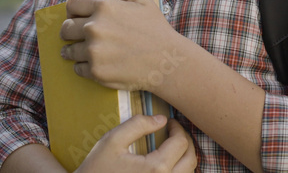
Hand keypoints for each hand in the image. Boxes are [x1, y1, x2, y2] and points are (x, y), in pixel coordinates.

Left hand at [61, 0, 183, 91]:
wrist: (166, 61)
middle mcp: (95, 28)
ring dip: (75, 50)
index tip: (78, 17)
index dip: (74, 10)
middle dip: (70, 31)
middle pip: (65, 28)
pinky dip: (84, 66)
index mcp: (104, 7)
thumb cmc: (155, 28)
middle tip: (81, 35)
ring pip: (68, 50)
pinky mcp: (95, 71)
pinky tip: (99, 63)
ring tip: (89, 50)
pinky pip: (77, 68)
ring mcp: (94, 51)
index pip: (71, 5)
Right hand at [76, 115, 196, 172]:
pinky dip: (178, 170)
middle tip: (174, 131)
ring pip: (188, 172)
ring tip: (172, 145)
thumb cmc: (97, 169)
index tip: (169, 122)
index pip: (180, 142)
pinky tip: (167, 161)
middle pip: (190, 158)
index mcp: (155, 169)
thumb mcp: (112, 141)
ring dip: (184, 156)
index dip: (177, 128)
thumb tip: (161, 119)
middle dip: (185, 141)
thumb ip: (137, 125)